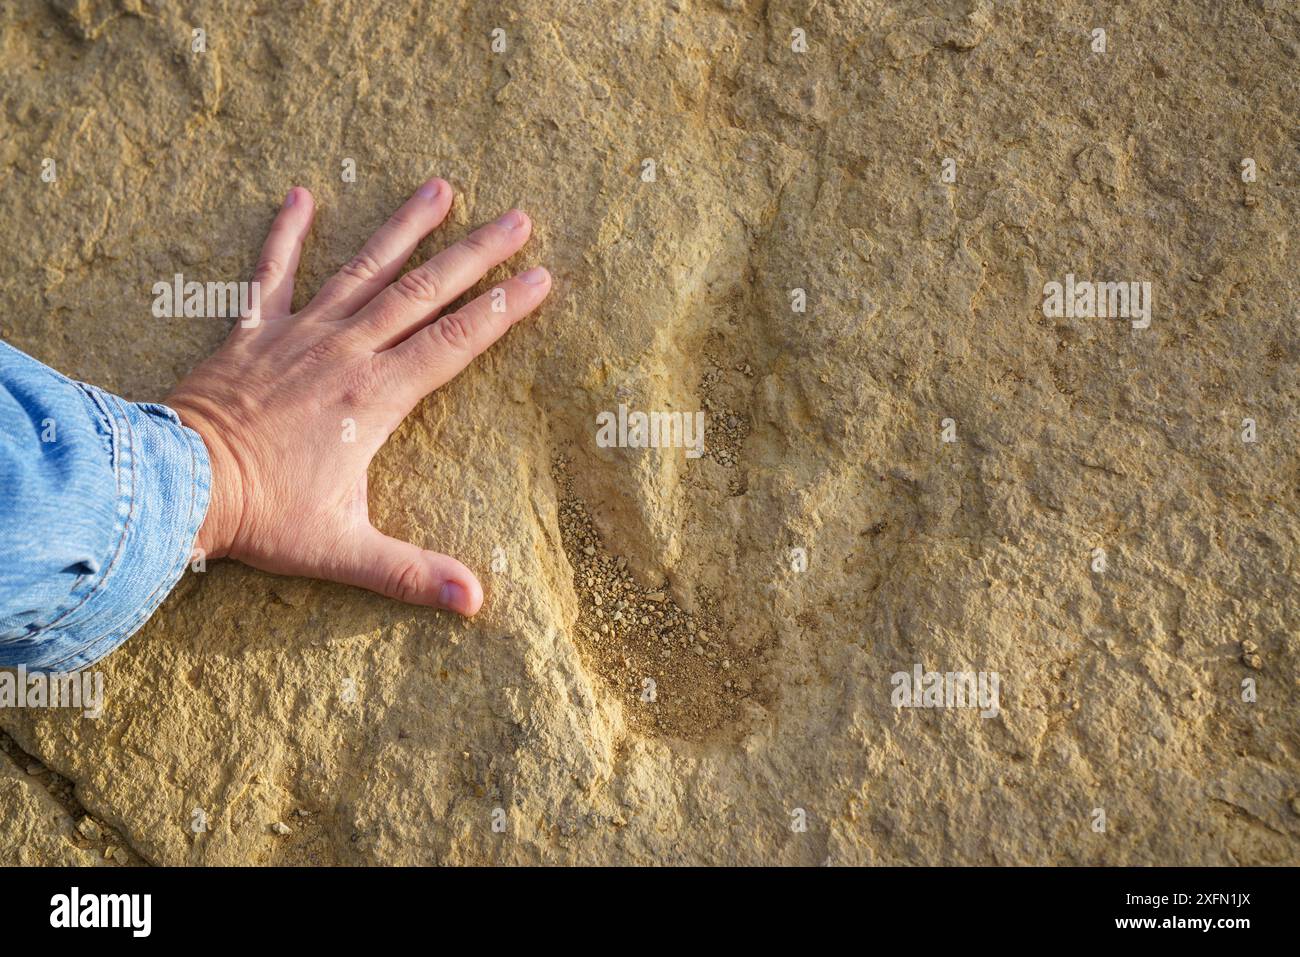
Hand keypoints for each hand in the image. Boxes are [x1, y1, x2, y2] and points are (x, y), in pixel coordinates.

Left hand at [166, 179, 550, 614]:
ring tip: (440, 186)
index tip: (540, 277)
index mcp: (377, 397)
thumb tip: (477, 604)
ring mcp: (300, 334)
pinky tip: (301, 194)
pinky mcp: (253, 331)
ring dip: (404, 228)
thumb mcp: (345, 549)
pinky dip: (286, 233)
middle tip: (517, 217)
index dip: (502, 310)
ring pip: (363, 269)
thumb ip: (413, 573)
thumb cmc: (263, 517)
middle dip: (475, 254)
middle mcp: (347, 352)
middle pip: (423, 292)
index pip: (456, 343)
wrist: (178, 484)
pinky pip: (272, 271)